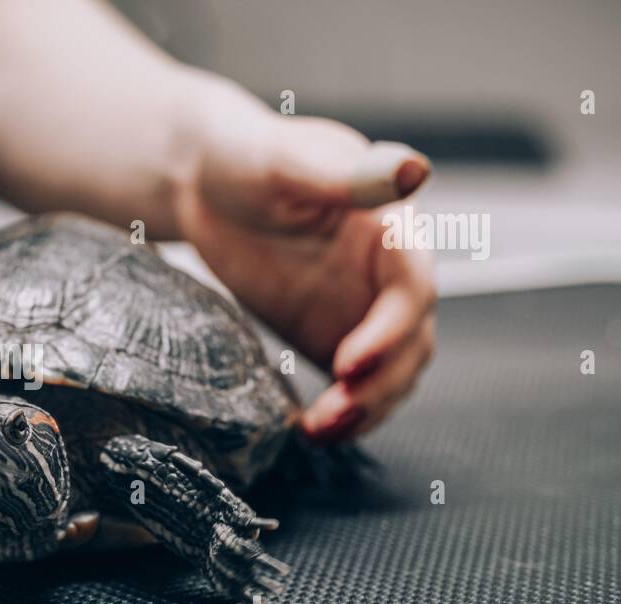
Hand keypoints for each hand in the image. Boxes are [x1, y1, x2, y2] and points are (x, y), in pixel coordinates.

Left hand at [173, 84, 435, 440]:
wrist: (204, 182)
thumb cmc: (246, 157)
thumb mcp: (285, 159)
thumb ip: (345, 175)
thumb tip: (416, 170)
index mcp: (389, 228)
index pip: (414, 288)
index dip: (390, 331)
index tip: (348, 363)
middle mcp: (386, 274)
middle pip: (412, 343)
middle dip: (379, 384)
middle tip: (331, 414)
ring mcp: (362, 310)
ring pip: (391, 373)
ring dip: (366, 408)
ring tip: (318, 431)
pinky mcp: (330, 336)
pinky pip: (355, 386)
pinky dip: (343, 413)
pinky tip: (310, 430)